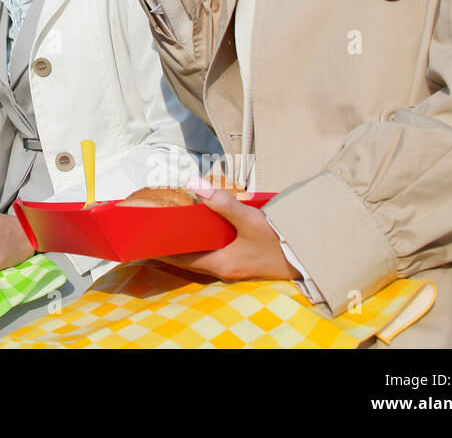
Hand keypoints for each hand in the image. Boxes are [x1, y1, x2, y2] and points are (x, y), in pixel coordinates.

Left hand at [155, 179, 302, 281]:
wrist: (310, 256)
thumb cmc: (279, 241)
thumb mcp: (249, 219)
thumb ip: (222, 202)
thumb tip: (193, 183)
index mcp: (220, 263)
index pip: (179, 259)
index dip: (160, 250)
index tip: (142, 239)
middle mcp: (223, 269)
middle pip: (188, 257)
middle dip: (170, 244)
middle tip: (153, 227)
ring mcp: (234, 266)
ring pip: (201, 255)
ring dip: (187, 243)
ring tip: (171, 225)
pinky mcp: (243, 261)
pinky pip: (214, 252)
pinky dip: (203, 242)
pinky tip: (201, 228)